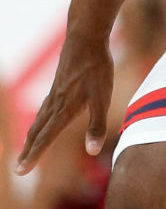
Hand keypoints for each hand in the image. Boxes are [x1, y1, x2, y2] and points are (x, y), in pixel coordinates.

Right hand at [16, 30, 112, 173]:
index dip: (35, 156)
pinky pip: (44, 109)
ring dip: (32, 138)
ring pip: (39, 120)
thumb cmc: (97, 68)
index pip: (46, 138)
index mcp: (64, 109)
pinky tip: (41, 122)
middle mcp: (55, 103)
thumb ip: (97, 125)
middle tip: (18, 169)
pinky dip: (39, 122)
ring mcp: (54, 93)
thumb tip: (93, 151)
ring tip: (25, 150)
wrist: (86, 37)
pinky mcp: (58, 86)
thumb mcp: (103, 98)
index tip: (22, 171)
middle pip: (38, 132)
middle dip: (29, 151)